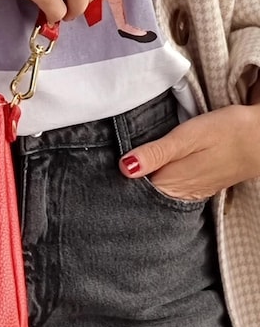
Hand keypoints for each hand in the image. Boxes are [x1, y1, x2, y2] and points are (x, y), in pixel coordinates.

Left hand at [119, 104, 259, 200]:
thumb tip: (124, 168)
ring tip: (125, 166)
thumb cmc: (226, 131)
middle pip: (141, 194)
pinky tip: (149, 169)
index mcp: (170, 184)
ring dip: (140, 181)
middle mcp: (178, 194)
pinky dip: (156, 180)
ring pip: (154, 192)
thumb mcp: (186, 137)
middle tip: (108, 166)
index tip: (101, 170)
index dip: (114, 181)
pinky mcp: (197, 186)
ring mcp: (188, 192)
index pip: (131, 191)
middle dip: (125, 183)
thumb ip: (155, 153)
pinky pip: (169, 188)